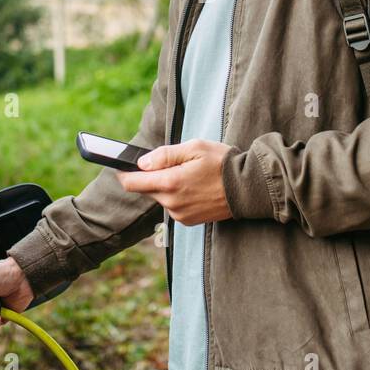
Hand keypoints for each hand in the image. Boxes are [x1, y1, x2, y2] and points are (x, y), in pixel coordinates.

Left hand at [117, 139, 235, 224]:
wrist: (248, 188)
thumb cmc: (222, 163)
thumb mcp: (194, 148)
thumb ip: (164, 155)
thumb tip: (142, 163)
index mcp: (170, 183)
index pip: (133, 183)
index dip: (124, 174)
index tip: (121, 167)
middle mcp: (172, 203)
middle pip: (147, 189)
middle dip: (152, 177)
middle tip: (174, 164)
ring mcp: (180, 214)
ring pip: (161, 197)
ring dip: (167, 187)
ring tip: (190, 175)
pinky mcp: (188, 221)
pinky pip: (174, 206)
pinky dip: (178, 196)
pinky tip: (195, 188)